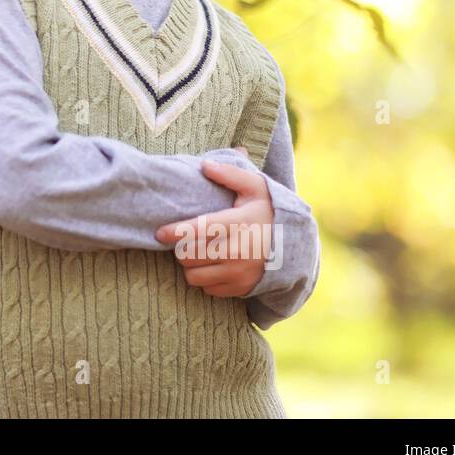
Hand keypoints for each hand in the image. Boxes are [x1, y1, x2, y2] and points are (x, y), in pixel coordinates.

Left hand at [153, 147, 273, 297]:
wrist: (294, 244)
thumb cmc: (267, 211)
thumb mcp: (255, 187)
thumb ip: (230, 174)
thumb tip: (204, 165)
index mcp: (238, 224)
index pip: (198, 230)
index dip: (174, 233)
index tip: (160, 233)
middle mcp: (238, 252)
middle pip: (189, 256)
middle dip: (182, 247)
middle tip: (187, 239)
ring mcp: (239, 273)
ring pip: (194, 276)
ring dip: (191, 265)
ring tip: (198, 252)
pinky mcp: (240, 289)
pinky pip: (207, 289)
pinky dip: (205, 278)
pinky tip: (213, 265)